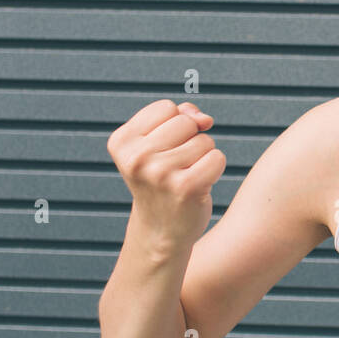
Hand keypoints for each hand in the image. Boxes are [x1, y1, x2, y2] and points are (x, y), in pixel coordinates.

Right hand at [106, 99, 225, 249]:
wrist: (161, 229)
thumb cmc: (162, 180)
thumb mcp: (159, 143)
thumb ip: (181, 116)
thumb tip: (204, 119)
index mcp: (121, 142)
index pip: (166, 107)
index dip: (174, 125)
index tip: (163, 150)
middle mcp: (136, 158)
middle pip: (186, 121)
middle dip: (190, 138)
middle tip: (176, 166)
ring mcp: (160, 173)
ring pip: (204, 140)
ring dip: (203, 156)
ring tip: (185, 176)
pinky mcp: (186, 187)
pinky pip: (217, 157)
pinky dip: (215, 168)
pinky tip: (198, 185)